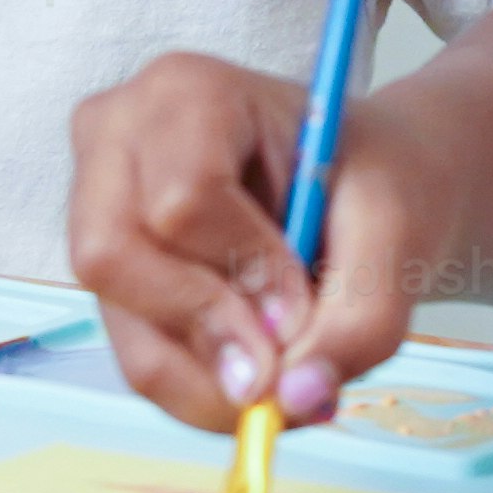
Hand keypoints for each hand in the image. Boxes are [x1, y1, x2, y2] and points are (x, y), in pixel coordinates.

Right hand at [67, 57, 449, 439]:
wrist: (365, 188)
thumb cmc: (375, 185)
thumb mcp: (397, 235)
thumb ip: (360, 317)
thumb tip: (292, 401)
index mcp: (189, 91)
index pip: (183, 199)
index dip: (243, 271)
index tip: (304, 309)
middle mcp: (116, 138)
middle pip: (114, 256)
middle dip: (207, 331)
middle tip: (285, 374)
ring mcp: (95, 208)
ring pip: (124, 323)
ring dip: (213, 377)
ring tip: (291, 377)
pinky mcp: (109, 277)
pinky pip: (137, 357)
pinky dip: (205, 389)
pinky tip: (262, 376)